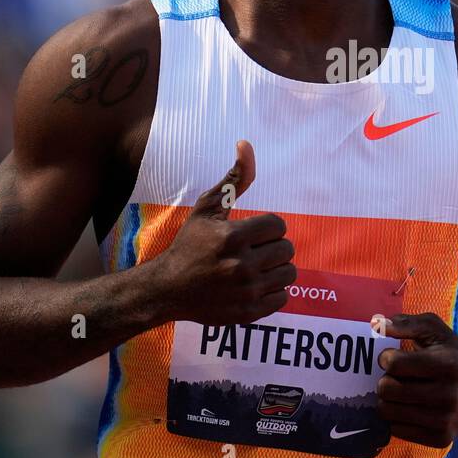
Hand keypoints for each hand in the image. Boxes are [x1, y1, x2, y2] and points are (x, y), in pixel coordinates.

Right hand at [157, 140, 296, 324]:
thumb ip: (234, 178)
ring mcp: (246, 292)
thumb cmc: (189, 244)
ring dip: (276, 269)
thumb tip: (246, 144)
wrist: (167, 289)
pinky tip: (254, 286)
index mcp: (232, 236)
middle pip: (287, 249)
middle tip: (253, 251)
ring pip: (289, 274)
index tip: (250, 234)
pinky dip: (273, 291)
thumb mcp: (207, 208)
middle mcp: (241, 265)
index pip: (278, 225)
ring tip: (255, 268)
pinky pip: (282, 297)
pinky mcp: (248, 313)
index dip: (267, 228)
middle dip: (272, 247)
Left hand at [373, 313, 457, 447]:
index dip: (386, 358)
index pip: (395, 364)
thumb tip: (377, 325)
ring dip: (389, 400)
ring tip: (401, 391)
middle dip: (386, 380)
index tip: (392, 357)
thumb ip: (405, 323)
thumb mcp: (434, 329)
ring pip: (388, 412)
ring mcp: (446, 420)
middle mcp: (450, 394)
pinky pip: (397, 430)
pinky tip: (411, 407)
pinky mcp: (442, 438)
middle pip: (387, 390)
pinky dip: (398, 417)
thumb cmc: (452, 352)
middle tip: (397, 377)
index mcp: (448, 364)